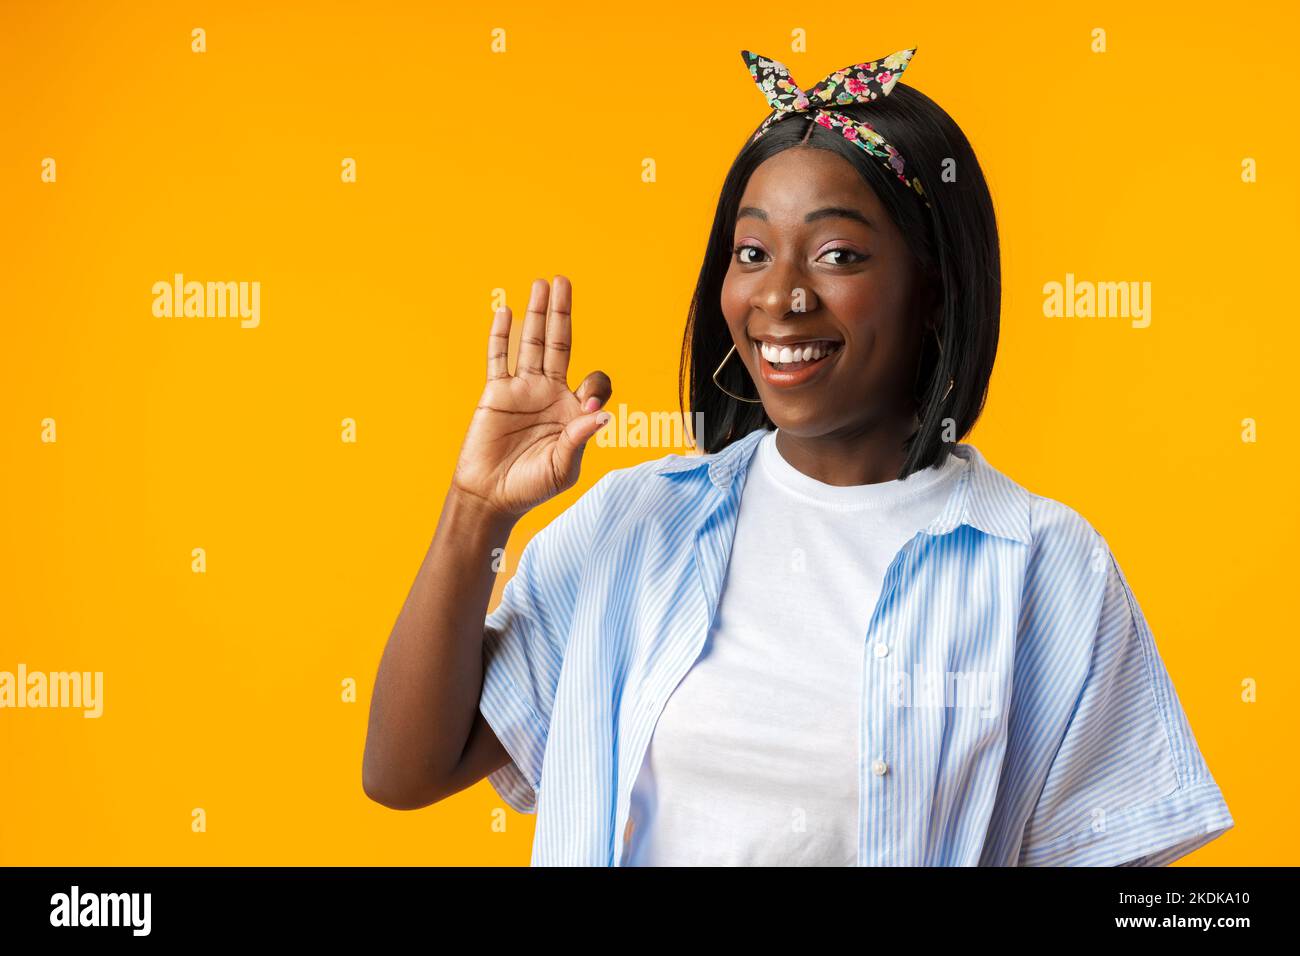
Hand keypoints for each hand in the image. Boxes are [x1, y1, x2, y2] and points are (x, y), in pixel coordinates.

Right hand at [451, 276, 612, 520]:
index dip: (594, 385)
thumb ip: (580, 437)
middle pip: (560, 343)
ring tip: (542, 284)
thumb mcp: (563, 466)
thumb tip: (601, 411)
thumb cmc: (531, 486)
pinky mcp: (496, 393)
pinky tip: (505, 312)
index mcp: (573, 411)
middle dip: (563, 313)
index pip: (594, 382)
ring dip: (537, 314)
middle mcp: (550, 393)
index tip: (586, 400)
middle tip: (564, 281)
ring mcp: (523, 390)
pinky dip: (501, 335)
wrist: (491, 495)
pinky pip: (499, 358)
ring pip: (532, 343)